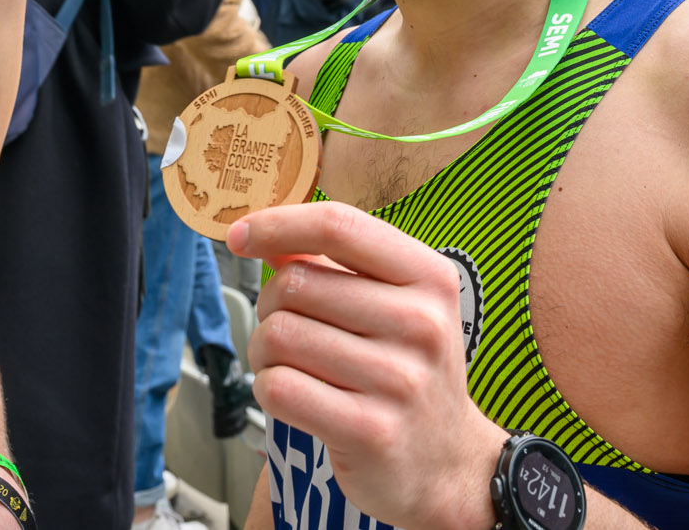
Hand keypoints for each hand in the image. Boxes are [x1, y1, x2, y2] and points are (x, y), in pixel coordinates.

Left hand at [231, 203, 507, 529]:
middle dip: (269, 305)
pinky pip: (280, 388)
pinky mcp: (372, 431)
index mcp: (428, 277)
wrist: (447, 464)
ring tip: (292, 367)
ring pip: (280, 336)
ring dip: (265, 351)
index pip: (338, 226)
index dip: (278, 224)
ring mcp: (400, 380)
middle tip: (288, 332)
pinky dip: (268, 389)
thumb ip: (335, 265)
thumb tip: (261, 234)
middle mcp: (421, 323)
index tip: (240, 235)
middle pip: (295, 284)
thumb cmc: (407, 371)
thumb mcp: (396, 305)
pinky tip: (294, 398)